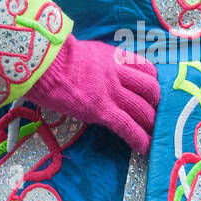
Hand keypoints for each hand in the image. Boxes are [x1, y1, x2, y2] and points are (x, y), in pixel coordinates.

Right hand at [27, 34, 159, 154]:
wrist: (44, 64)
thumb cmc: (56, 58)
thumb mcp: (86, 53)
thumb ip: (101, 63)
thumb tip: (103, 73)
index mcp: (115, 57)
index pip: (147, 69)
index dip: (154, 83)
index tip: (152, 94)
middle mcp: (119, 73)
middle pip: (150, 89)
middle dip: (156, 104)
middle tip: (155, 115)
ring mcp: (112, 92)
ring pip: (143, 109)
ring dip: (151, 123)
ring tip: (153, 135)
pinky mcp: (102, 110)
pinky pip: (127, 126)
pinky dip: (139, 138)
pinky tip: (143, 148)